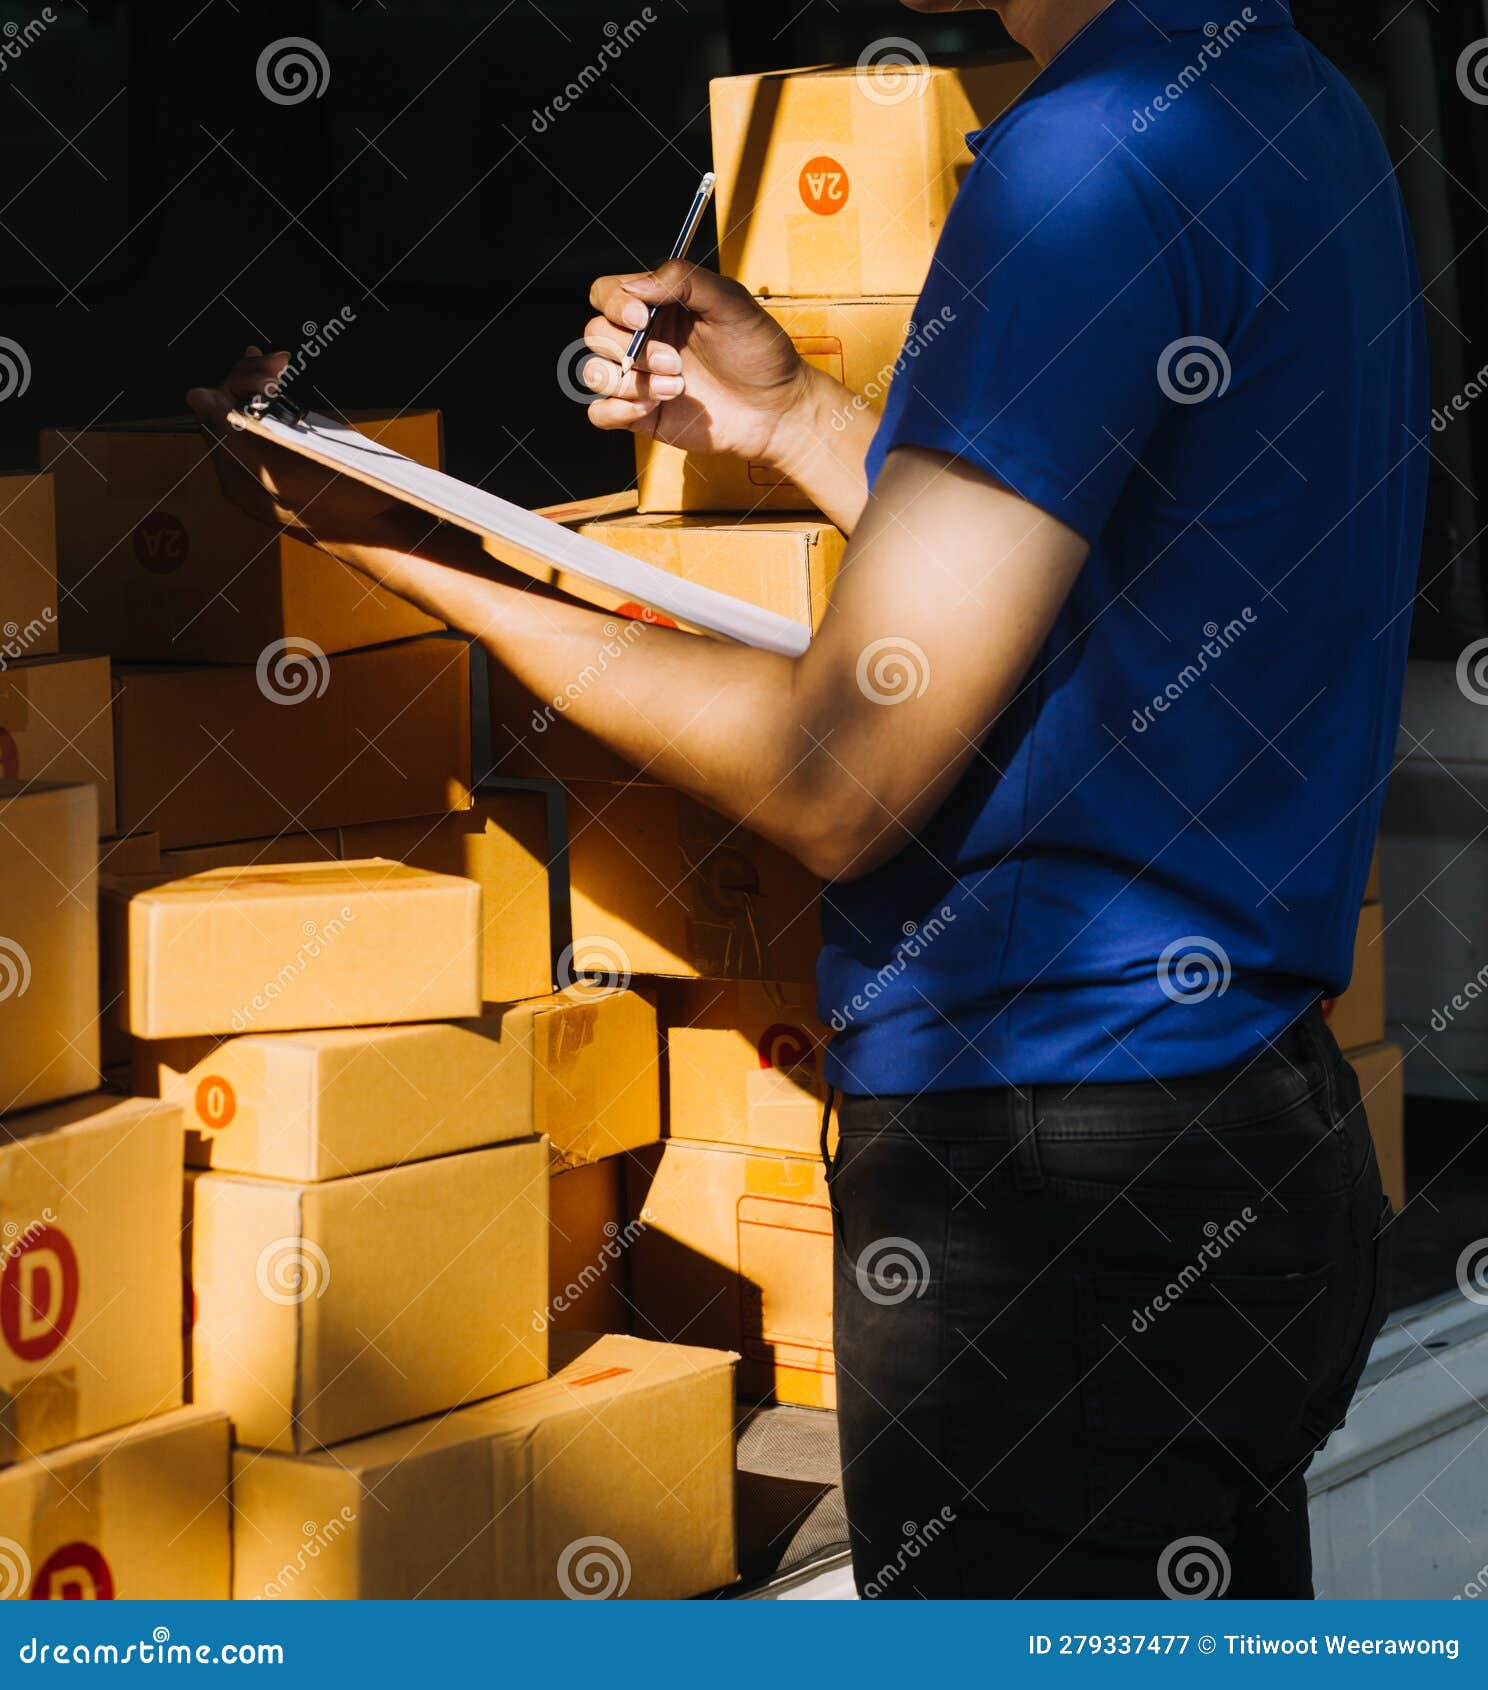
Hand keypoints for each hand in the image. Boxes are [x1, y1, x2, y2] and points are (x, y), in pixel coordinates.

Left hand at [186, 348, 399, 544]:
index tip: (272, 373)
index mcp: (237, 479)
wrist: (386, 532)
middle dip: (249, 378)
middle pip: (228, 409)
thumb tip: (196, 397)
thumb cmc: (341, 506)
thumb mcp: (281, 468)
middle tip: (281, 363)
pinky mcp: (293, 464)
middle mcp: (247, 474)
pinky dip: (272, 396)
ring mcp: (270, 469)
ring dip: (260, 381)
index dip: (236, 384)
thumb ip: (232, 434)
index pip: (213, 415)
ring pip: (247, 409)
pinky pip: (267, 421)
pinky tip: (280, 380)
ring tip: (282, 365)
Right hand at [580, 261, 812, 464]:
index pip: (606, 294)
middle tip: (675, 362)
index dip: (614, 303)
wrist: (776, 408)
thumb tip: (635, 286)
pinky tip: (650, 408)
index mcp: (657, 306)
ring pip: (595, 373)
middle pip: (595, 334)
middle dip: (631, 349)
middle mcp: (642, 340)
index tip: (642, 317)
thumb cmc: (758, 351)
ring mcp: (640, 379)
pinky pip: (599, 414)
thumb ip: (683, 278)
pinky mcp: (641, 416)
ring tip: (675, 388)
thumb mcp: (730, 300)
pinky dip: (615, 410)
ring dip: (630, 381)